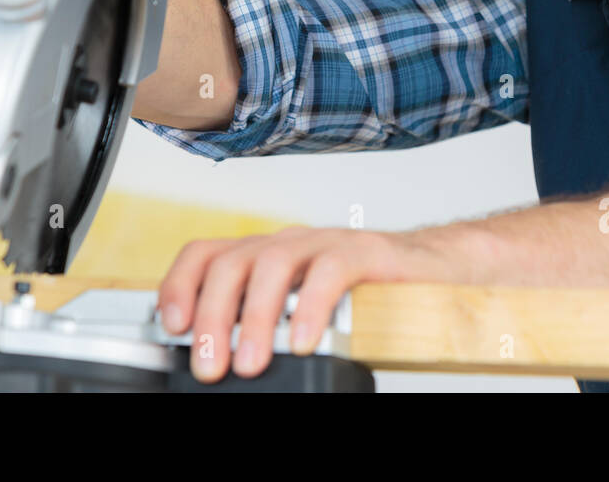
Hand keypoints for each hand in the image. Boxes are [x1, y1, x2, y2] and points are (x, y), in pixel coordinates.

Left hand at [157, 226, 461, 382]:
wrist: (436, 272)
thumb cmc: (365, 298)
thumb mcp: (300, 314)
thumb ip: (264, 329)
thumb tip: (224, 365)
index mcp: (266, 255)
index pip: (206, 254)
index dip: (180, 285)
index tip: (172, 327)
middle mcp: (290, 243)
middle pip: (232, 261)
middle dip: (213, 316)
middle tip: (212, 364)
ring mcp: (327, 243)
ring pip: (273, 263)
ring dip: (255, 317)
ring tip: (251, 362)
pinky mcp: (367, 252)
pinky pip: (332, 271)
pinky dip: (311, 308)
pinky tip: (304, 341)